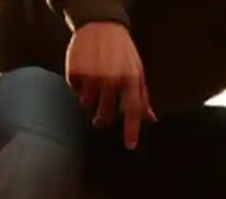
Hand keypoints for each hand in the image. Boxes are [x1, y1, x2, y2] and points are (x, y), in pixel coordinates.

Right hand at [65, 21, 156, 148]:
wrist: (100, 25)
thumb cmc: (122, 51)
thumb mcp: (137, 71)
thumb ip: (142, 97)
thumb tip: (151, 119)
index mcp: (130, 79)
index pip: (132, 111)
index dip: (131, 131)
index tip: (130, 146)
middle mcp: (111, 80)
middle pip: (105, 115)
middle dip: (102, 119)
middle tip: (100, 118)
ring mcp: (91, 76)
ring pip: (87, 105)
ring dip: (89, 99)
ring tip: (93, 82)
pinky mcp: (75, 72)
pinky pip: (74, 91)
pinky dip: (78, 86)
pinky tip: (85, 72)